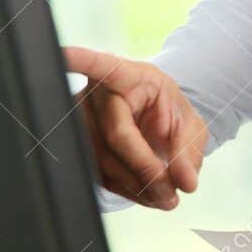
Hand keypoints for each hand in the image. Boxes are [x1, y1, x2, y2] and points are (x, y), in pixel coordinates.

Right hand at [65, 46, 206, 208]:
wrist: (151, 118)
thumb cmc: (166, 111)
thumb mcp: (187, 123)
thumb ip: (189, 150)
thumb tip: (187, 182)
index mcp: (125, 75)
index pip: (102, 66)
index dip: (81, 60)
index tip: (63, 53)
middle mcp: (95, 95)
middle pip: (115, 136)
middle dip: (146, 171)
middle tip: (172, 194)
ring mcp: (79, 120)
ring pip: (104, 160)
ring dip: (138, 187)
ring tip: (167, 199)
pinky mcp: (76, 146)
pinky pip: (99, 174)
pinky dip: (127, 190)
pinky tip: (149, 196)